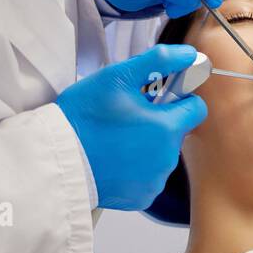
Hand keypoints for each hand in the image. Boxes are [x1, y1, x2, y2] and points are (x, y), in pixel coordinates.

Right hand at [55, 45, 206, 210]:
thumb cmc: (84, 116)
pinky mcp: (141, 198)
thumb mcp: (117, 77)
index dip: (179, 98)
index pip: (196, 108)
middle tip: (127, 115)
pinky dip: (136, 168)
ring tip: (116, 138)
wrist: (56, 159)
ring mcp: (155, 181)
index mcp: (167, 128)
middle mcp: (167, 158)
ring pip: (163, 154)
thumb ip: (159, 61)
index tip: (157, 96)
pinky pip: (149, 177)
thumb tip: (190, 54)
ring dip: (148, 144)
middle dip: (160, 121)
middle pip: (178, 131)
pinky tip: (114, 159)